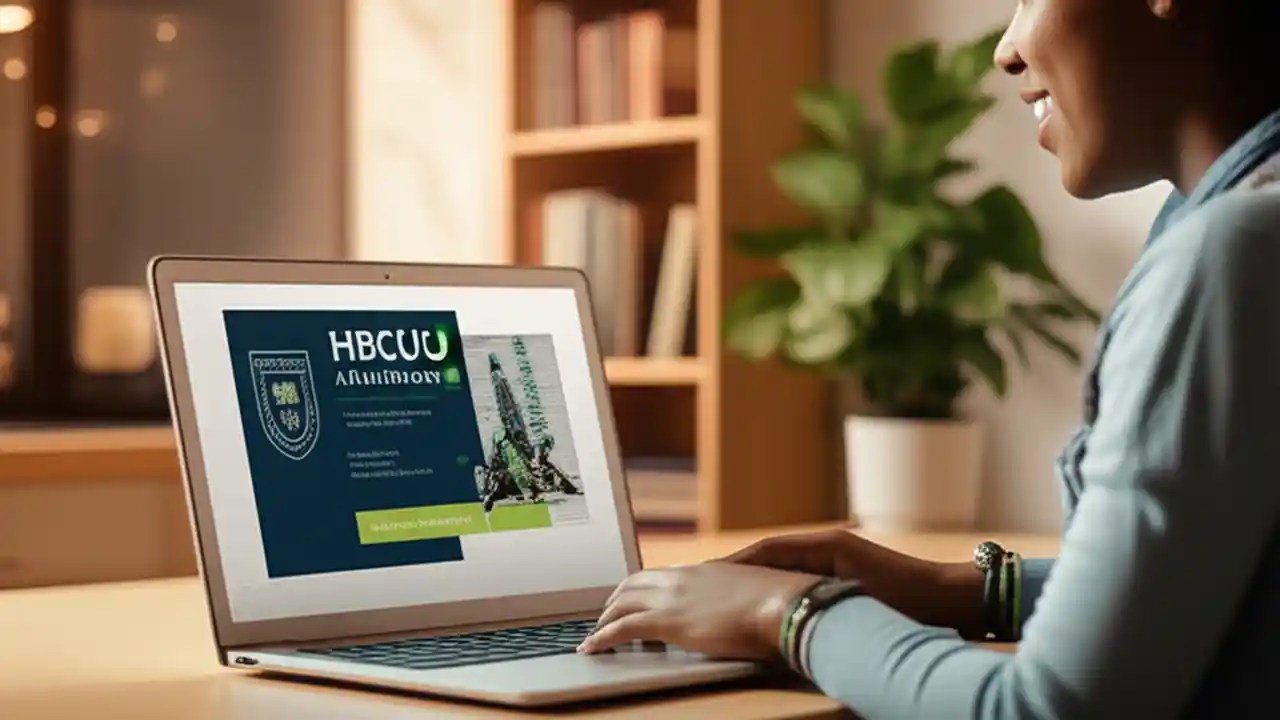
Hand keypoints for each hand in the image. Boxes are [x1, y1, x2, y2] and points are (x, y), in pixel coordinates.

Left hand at [578, 563, 819, 658]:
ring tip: (595, 633)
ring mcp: (673, 597)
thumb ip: (741, 598)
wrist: (783, 604)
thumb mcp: (756, 594)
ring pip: (622, 602)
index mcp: (704, 571)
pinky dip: (601, 638)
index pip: (663, 575)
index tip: (636, 598)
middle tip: (607, 614)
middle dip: (617, 599)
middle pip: (635, 583)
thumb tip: (745, 609)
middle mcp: (683, 578)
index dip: (644, 588)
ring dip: (605, 618)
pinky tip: (591, 648)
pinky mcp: (667, 621)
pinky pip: (622, 629)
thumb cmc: (780, 604)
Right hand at [723, 529, 983, 634]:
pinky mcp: (840, 578)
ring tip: (723, 596)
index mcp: (825, 543)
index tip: (707, 575)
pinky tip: (762, 606)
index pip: (768, 550)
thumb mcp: (851, 585)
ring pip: (780, 568)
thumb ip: (808, 581)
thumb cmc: (905, 593)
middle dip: (736, 570)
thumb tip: (764, 583)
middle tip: (703, 585)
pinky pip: (796, 581)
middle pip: (768, 556)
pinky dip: (774, 590)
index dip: (735, 564)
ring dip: (752, 580)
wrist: (944, 598)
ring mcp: (832, 560)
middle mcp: (824, 547)